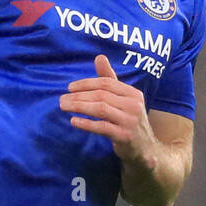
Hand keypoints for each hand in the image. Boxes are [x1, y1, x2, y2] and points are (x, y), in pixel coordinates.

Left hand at [59, 54, 157, 170]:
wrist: (144, 148)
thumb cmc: (128, 120)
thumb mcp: (122, 99)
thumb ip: (110, 80)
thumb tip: (99, 57)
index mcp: (133, 93)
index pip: (107, 83)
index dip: (86, 84)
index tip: (69, 88)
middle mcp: (133, 105)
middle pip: (102, 95)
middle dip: (79, 96)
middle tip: (62, 99)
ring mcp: (129, 121)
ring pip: (101, 109)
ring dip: (80, 107)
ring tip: (64, 107)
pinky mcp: (124, 136)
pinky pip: (102, 127)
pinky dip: (86, 123)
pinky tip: (74, 121)